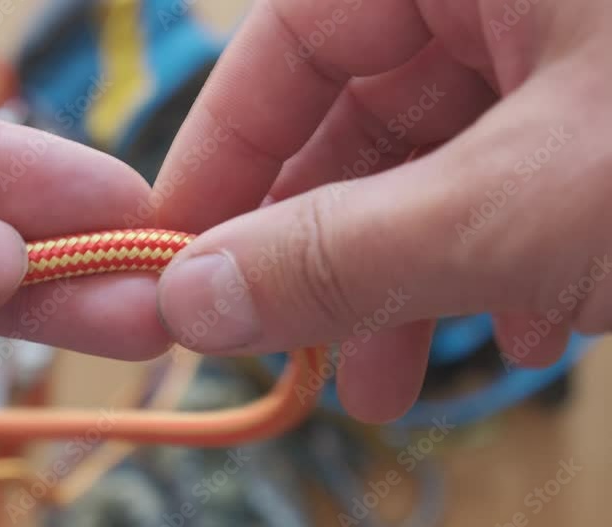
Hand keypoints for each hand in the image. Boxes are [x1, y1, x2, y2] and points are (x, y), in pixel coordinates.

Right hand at [152, 0, 611, 422]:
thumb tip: (192, 301)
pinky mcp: (605, 118)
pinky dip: (500, 265)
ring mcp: (570, 52)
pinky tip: (522, 332)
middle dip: (327, 251)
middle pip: (360, 118)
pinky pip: (518, 182)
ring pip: (439, 166)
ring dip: (408, 281)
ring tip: (391, 385)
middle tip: (289, 346)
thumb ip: (345, 254)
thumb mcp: (519, 208)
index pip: (292, 39)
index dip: (224, 153)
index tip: (182, 259)